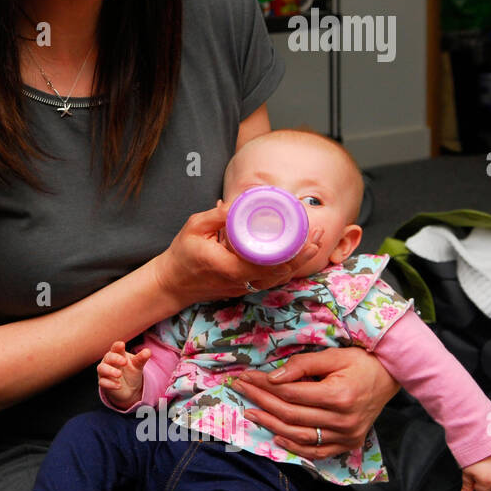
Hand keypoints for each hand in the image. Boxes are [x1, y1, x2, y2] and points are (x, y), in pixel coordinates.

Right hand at [97, 341, 148, 407]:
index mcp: (117, 354)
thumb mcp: (137, 365)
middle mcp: (109, 361)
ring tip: (119, 374)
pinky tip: (119, 386)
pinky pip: (103, 382)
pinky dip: (110, 384)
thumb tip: (148, 351)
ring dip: (110, 371)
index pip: (115, 348)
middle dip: (115, 358)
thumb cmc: (130, 372)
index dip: (117, 346)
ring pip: (102, 368)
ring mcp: (105, 372)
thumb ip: (141, 358)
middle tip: (124, 362)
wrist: (128, 389)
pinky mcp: (103, 383)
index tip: (122, 344)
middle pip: (108, 357)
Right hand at [151, 202, 324, 305]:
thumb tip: (238, 202)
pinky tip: (296, 255)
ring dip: (299, 262)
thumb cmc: (182, 255)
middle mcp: (241, 281)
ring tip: (314, 243)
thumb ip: (216, 216)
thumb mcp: (193, 228)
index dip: (291, 249)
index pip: (269, 262)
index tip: (304, 231)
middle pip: (281, 271)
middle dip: (303, 254)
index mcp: (229, 266)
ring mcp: (244, 287)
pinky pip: (271, 280)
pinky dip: (287, 269)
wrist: (173, 283)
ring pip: (279, 278)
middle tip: (317, 233)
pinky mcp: (245, 288)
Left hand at [229, 346, 398, 458]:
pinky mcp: (348, 444)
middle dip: (261, 401)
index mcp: (339, 396)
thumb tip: (274, 377)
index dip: (264, 385)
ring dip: (271, 425)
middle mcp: (343, 420)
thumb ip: (303, 365)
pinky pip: (317, 452)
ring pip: (300, 436)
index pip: (290, 393)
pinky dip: (295, 447)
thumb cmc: (361, 364)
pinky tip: (276, 437)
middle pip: (291, 415)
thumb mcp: (333, 356)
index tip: (246, 377)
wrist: (390, 379)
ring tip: (250, 413)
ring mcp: (347, 436)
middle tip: (241, 390)